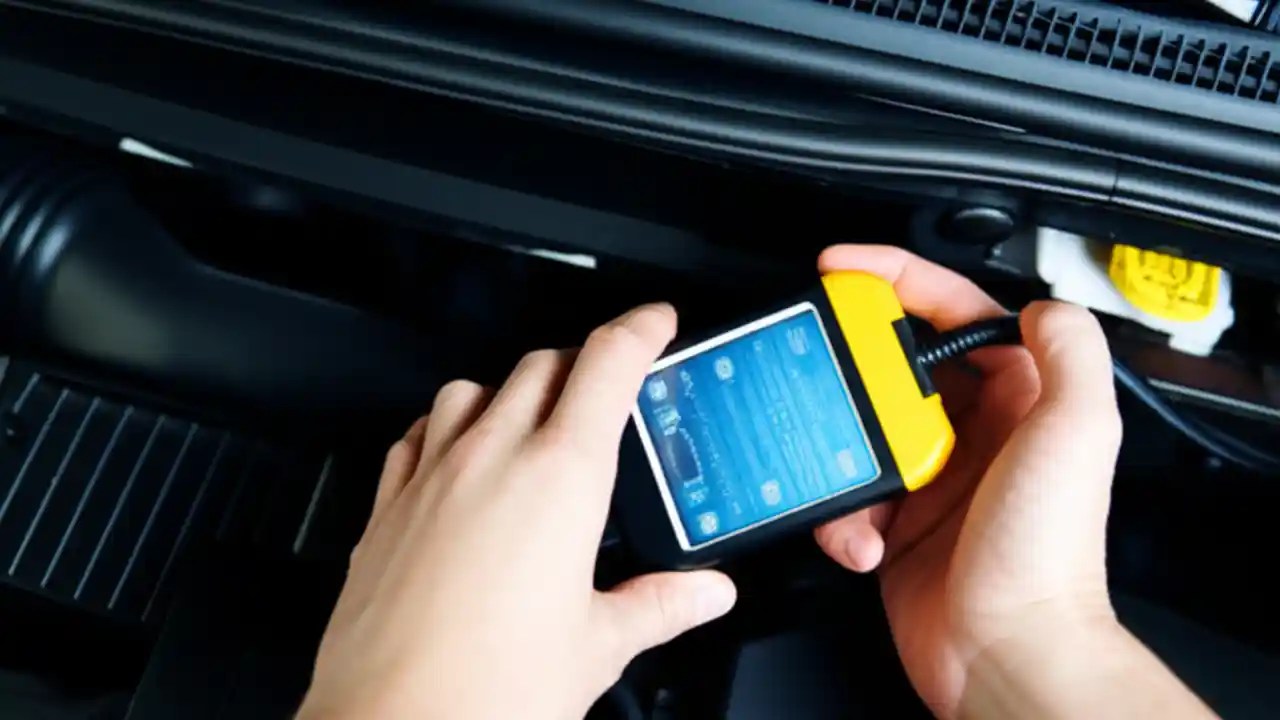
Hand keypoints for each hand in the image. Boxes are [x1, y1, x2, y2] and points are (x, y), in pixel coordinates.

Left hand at [298, 304, 736, 719]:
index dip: (640, 329)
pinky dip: (446, 428)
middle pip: (543, 364)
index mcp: (560, 478)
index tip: (655, 323)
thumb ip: (659, 605)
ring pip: (473, 388)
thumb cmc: (487, 694)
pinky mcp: (386, 507)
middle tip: (609, 385)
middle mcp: (491, 459)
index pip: (607, 363)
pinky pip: (416, 434)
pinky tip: (457, 456)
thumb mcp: (598, 646)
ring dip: (511, 389)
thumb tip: (702, 593)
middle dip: (584, 360)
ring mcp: (431, 478)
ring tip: (535, 420)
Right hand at [814, 246, 1210, 718]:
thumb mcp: (1080, 430)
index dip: (896, 278)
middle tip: (821, 374)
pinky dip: (838, 517)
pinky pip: (844, 495)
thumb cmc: (1044, 555)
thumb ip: (1067, 348)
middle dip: (849, 370)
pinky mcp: (894, 523)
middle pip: (891, 365)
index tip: (844, 269)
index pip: (953, 311)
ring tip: (851, 482)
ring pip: (856, 430)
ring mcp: (930, 477)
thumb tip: (1033, 302)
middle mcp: (974, 431)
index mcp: (1020, 397)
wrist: (1004, 653)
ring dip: (837, 453)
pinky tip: (861, 538)